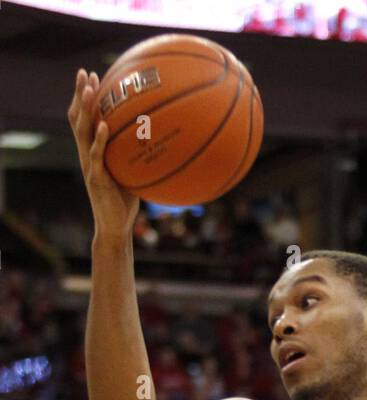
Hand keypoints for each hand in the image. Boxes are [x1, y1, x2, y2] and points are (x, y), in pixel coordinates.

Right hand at [67, 68, 138, 238]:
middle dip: (79, 95)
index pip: (84, 119)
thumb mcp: (131, 174)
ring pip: (82, 132)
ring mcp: (89, 166)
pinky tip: (104, 125)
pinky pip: (96, 155)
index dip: (84, 98)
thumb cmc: (125, 203)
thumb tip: (158, 140)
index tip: (91, 76)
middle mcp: (87, 155)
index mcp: (93, 152)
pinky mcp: (96, 179)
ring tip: (89, 90)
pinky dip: (99, 139)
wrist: (115, 228)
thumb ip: (135, 156)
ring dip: (85, 110)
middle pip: (78, 119)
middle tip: (84, 72)